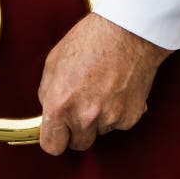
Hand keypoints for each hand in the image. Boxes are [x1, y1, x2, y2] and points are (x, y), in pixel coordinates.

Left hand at [38, 12, 171, 154]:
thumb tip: (48, 111)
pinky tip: (114, 89)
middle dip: (75, 131)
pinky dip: (116, 112)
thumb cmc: (89, 42)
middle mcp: (85, 117)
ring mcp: (110, 119)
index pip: (52, 146)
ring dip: (97, 120)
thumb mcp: (52, 65)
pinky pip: (118, 123)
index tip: (55, 133)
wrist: (126, 32)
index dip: (53, 140)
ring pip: (99, 132)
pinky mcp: (131, 116)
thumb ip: (48, 94)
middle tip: (78, 108)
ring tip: (98, 90)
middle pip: (78, 144)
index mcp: (60, 105)